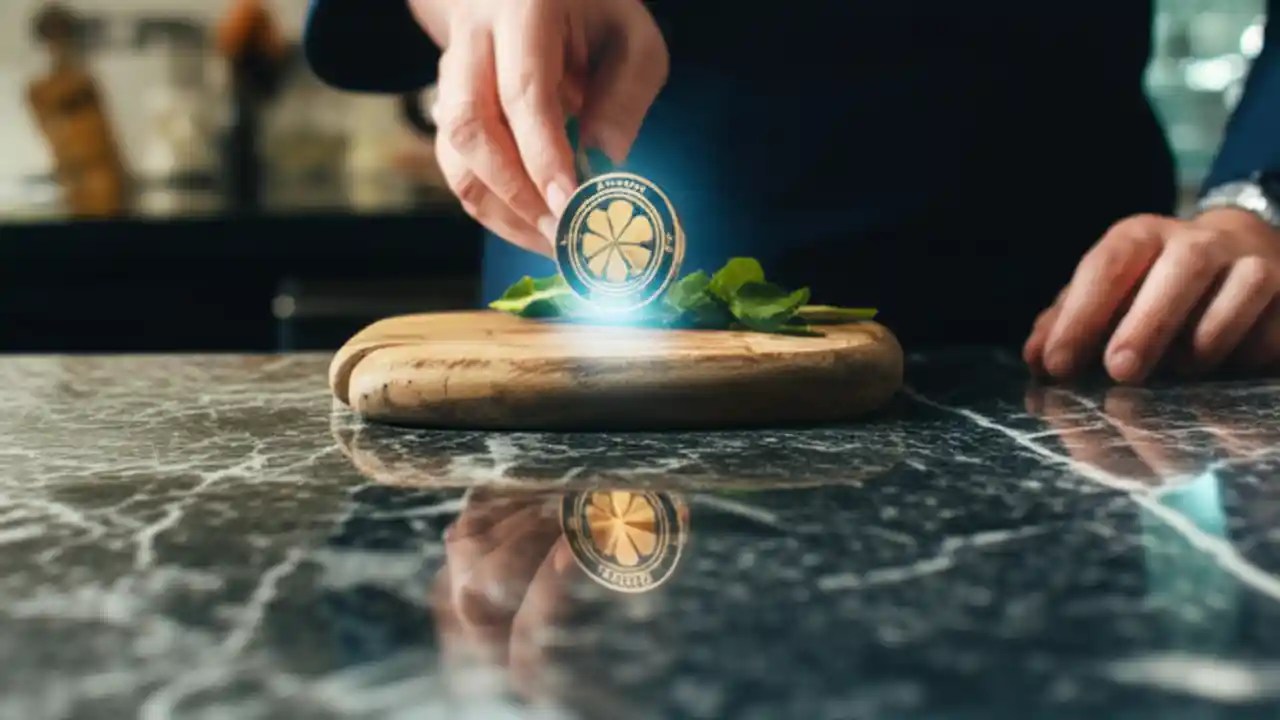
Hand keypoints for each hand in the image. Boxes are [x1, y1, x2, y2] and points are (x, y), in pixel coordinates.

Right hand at [411, 0, 668, 255]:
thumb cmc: (592, 13)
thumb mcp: (632, 39)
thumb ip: (626, 96)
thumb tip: (603, 163)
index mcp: (521, 11)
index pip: (524, 94)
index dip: (543, 156)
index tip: (570, 205)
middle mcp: (472, 40)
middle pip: (470, 127)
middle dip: (517, 193)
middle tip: (563, 234)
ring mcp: (449, 74)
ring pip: (454, 155)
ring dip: (501, 210)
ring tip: (551, 242)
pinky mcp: (445, 107)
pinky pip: (455, 167)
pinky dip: (492, 206)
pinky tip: (532, 227)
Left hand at [1024, 209, 1279, 382]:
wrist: (1249, 255)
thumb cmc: (1157, 285)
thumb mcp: (1109, 292)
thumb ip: (1069, 322)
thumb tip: (1037, 358)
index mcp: (1143, 237)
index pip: (1108, 265)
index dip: (1080, 315)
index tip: (1057, 365)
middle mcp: (1201, 241)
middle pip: (1178, 271)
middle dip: (1146, 324)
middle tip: (1119, 371)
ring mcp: (1254, 264)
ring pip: (1238, 293)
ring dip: (1205, 340)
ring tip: (1180, 370)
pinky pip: (1271, 330)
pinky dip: (1248, 352)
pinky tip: (1229, 366)